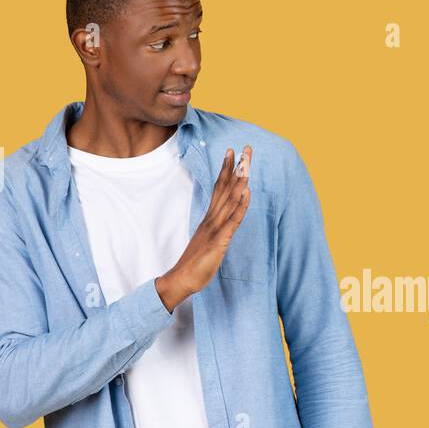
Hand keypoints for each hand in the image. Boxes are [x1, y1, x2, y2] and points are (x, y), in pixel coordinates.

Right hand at [159, 146, 252, 307]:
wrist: (180, 279)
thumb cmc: (194, 263)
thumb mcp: (208, 240)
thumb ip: (215, 228)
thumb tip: (223, 218)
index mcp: (210, 218)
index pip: (219, 188)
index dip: (227, 170)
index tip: (233, 152)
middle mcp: (212, 218)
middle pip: (225, 187)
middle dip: (236, 167)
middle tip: (245, 148)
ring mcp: (215, 228)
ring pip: (230, 199)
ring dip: (240, 180)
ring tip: (247, 162)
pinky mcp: (219, 240)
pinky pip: (232, 220)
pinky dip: (240, 205)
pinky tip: (247, 192)